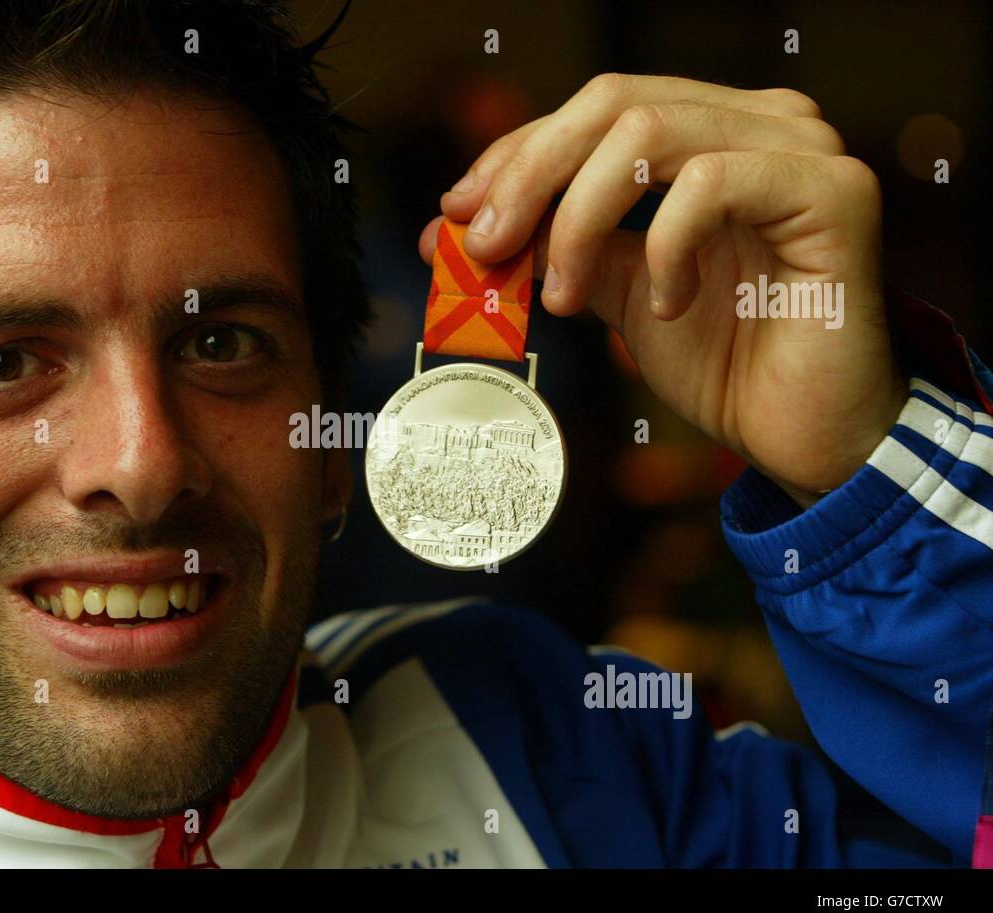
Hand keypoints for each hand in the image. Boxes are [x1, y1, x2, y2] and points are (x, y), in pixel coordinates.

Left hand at [420, 73, 908, 502]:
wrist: (801, 433)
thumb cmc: (724, 360)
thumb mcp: (616, 292)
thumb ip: (554, 247)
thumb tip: (454, 228)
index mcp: (713, 130)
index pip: (595, 110)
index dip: (516, 155)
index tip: (454, 214)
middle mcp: (761, 121)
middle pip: (613, 105)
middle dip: (529, 175)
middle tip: (484, 247)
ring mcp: (802, 147)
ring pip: (648, 135)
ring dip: (579, 218)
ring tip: (562, 295)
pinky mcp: (833, 191)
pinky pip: (709, 185)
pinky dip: (665, 249)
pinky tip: (670, 305)